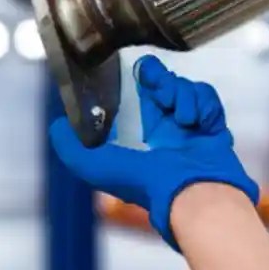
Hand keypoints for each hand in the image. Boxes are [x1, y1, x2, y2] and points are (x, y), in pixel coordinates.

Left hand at [49, 56, 258, 250]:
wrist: (191, 193)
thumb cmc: (145, 182)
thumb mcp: (95, 167)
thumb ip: (70, 148)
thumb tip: (57, 125)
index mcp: (136, 132)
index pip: (132, 92)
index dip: (134, 78)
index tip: (136, 77)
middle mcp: (162, 126)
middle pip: (159, 82)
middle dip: (159, 79)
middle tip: (158, 91)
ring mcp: (189, 124)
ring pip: (183, 87)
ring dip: (180, 94)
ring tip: (181, 116)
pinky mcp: (212, 124)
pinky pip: (206, 97)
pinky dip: (202, 103)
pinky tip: (196, 120)